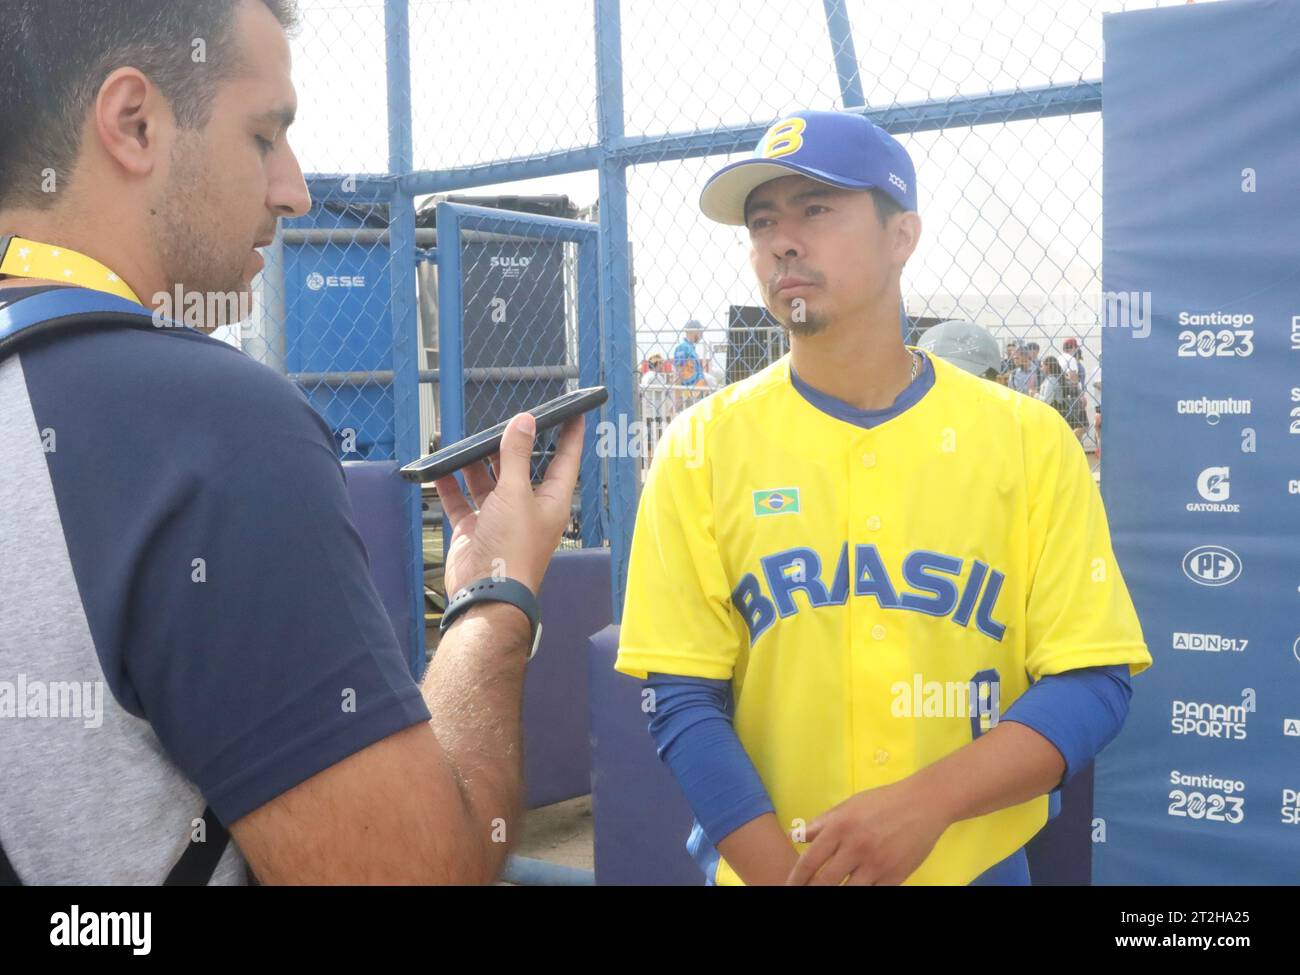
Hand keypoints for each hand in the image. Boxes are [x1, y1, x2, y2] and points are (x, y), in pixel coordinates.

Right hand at [434, 413, 583, 596]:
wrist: (484, 592)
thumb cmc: (512, 547)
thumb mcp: (516, 493)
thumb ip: (517, 456)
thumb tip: (524, 422)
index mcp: (551, 501)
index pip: (565, 460)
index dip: (569, 436)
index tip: (574, 412)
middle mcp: (527, 508)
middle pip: (521, 468)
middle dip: (510, 446)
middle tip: (503, 419)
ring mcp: (499, 518)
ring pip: (488, 482)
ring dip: (476, 464)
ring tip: (466, 440)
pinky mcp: (475, 529)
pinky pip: (462, 501)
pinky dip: (451, 486)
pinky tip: (440, 468)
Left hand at [785, 779, 949, 885]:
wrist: (923, 804)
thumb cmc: (882, 802)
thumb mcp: (848, 805)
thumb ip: (821, 823)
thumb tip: (795, 835)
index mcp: (840, 827)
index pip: (810, 861)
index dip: (796, 878)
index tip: (789, 886)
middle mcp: (855, 847)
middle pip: (825, 882)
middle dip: (811, 891)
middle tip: (803, 894)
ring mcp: (876, 864)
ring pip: (847, 892)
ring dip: (835, 894)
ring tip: (829, 892)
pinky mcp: (894, 876)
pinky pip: (872, 894)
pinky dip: (860, 894)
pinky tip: (855, 890)